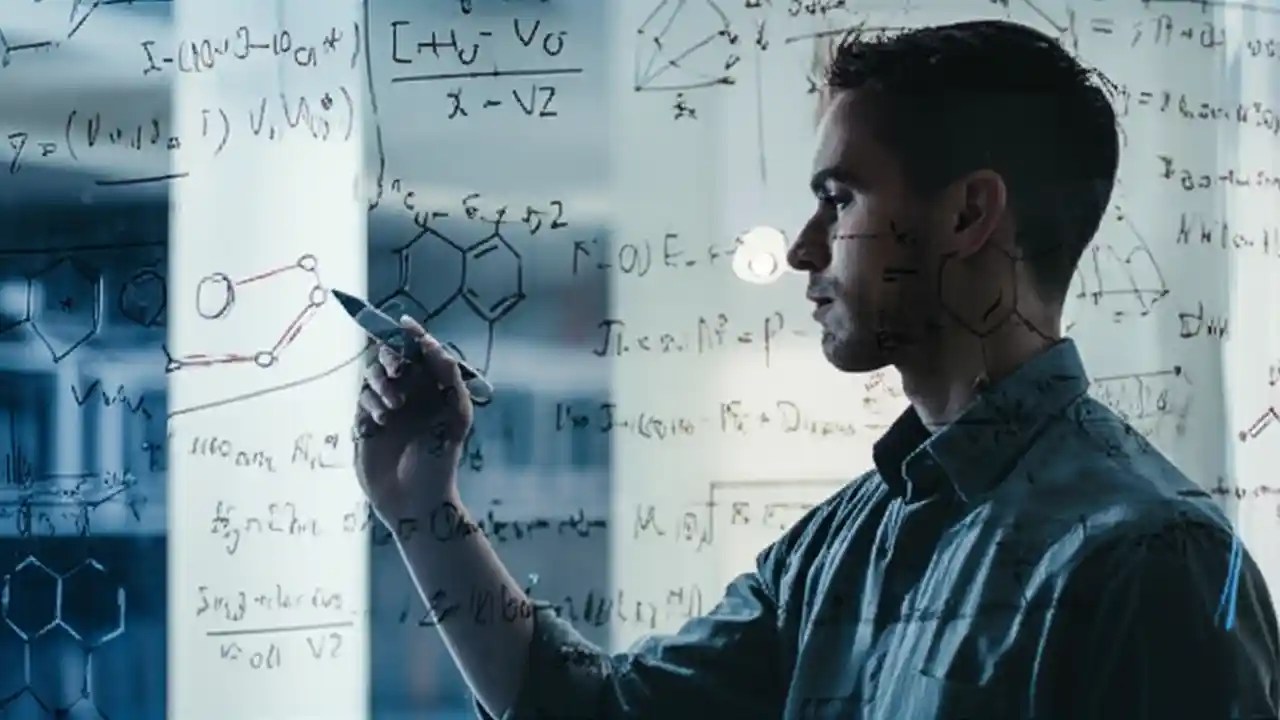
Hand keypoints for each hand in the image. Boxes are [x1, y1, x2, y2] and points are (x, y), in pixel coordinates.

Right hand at [353, 316, 473, 523]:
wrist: (416, 500)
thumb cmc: (442, 459)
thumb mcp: (456, 416)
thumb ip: (448, 378)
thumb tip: (433, 344)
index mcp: (433, 389)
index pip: (420, 352)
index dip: (412, 335)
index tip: (404, 324)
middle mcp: (409, 394)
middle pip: (390, 357)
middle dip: (391, 358)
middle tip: (399, 372)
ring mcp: (386, 408)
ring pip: (372, 377)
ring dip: (381, 386)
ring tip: (393, 410)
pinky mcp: (366, 424)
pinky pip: (360, 402)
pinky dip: (368, 407)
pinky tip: (378, 425)